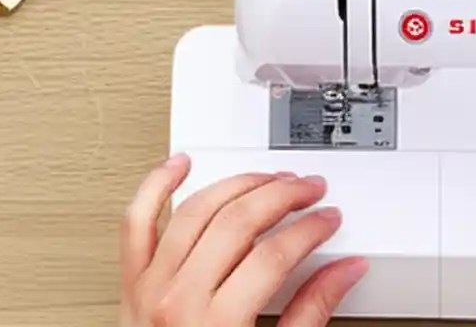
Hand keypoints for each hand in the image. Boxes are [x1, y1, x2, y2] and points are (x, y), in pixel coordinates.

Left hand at [120, 155, 367, 325]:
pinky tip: (179, 166)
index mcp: (217, 325)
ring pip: (195, 212)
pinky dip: (155, 187)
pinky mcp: (130, 284)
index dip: (309, 229)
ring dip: (236, 185)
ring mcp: (149, 288)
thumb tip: (345, 271)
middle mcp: (177, 300)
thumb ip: (310, 312)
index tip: (328, 219)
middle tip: (309, 189)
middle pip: (236, 223)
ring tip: (268, 178)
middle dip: (281, 197)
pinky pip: (136, 223)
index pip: (273, 255)